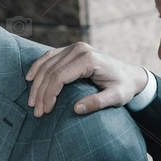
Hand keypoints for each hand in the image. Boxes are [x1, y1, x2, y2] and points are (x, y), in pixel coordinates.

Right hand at [25, 42, 148, 117]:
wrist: (130, 75)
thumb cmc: (123, 87)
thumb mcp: (116, 98)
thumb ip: (98, 103)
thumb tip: (76, 109)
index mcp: (88, 59)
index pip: (59, 77)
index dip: (49, 95)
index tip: (46, 111)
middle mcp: (79, 50)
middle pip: (50, 71)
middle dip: (40, 93)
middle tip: (36, 112)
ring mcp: (74, 48)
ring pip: (47, 65)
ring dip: (36, 84)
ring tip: (32, 102)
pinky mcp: (71, 50)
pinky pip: (49, 57)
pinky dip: (38, 67)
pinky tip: (30, 78)